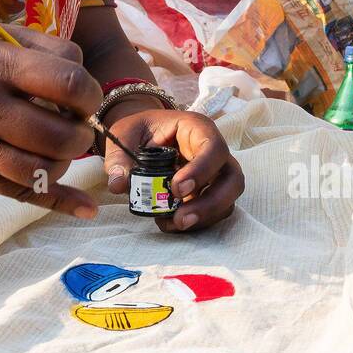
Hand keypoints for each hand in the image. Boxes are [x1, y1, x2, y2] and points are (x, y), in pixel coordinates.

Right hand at [0, 23, 102, 217]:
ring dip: (67, 160)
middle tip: (76, 123)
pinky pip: (22, 193)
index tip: (85, 96)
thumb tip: (85, 82)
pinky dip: (59, 201)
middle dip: (82, 132)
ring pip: (44, 169)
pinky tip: (86, 207)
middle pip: (60, 135)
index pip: (68, 85)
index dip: (90, 93)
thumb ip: (42, 49)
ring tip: (61, 144)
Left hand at [103, 104, 243, 231]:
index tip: (176, 189)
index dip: (201, 170)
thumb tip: (119, 185)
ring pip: (228, 200)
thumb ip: (119, 157)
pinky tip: (170, 224)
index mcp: (197, 129)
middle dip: (211, 203)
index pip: (214, 148)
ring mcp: (216, 175)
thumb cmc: (139, 130)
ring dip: (204, 217)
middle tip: (181, 218)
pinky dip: (195, 223)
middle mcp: (214, 152)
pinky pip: (214, 212)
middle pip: (233, 179)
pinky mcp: (210, 193)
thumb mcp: (124, 135)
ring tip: (173, 224)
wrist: (144, 137)